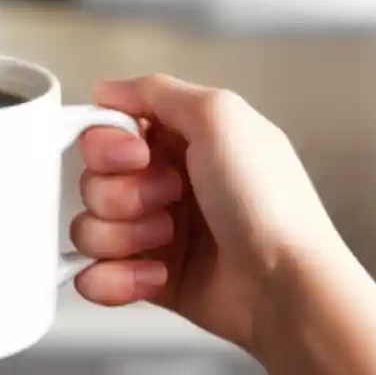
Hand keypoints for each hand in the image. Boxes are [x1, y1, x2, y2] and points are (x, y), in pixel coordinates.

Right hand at [70, 74, 347, 352]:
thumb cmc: (268, 203)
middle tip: (168, 197)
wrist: (286, 285)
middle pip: (92, 181)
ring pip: (89, 228)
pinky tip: (156, 276)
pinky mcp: (147, 278)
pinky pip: (95, 276)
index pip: (107, 132)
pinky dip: (117, 278)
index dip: (108, 145)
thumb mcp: (221, 117)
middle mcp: (164, 184)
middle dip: (119, 194)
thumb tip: (108, 89)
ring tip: (169, 240)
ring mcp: (154, 233)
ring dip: (123, 236)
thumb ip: (158, 90)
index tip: (136, 156)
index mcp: (181, 141)